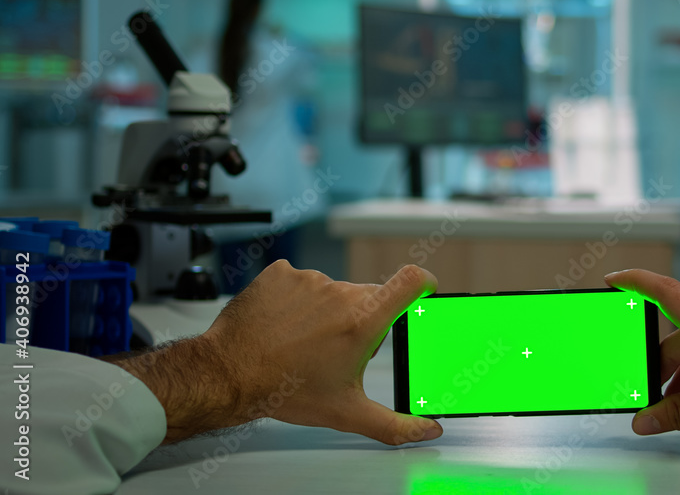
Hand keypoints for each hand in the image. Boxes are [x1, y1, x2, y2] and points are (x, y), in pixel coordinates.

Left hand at [112, 261, 442, 445]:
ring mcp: (308, 280)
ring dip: (326, 312)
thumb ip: (395, 425)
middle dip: (362, 321)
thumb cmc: (283, 390)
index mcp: (362, 322)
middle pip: (368, 298)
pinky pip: (301, 282)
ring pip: (333, 292)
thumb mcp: (346, 413)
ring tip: (302, 342)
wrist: (227, 375)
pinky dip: (296, 300)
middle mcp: (339, 293)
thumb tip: (426, 431)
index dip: (424, 281)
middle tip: (338, 350)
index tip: (424, 289)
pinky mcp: (281, 273)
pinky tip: (283, 325)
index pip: (411, 281)